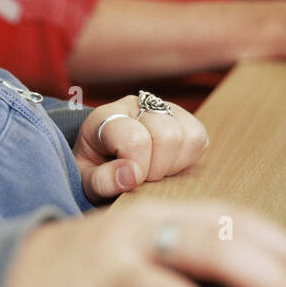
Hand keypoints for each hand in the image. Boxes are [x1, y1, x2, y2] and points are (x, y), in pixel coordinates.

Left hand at [72, 94, 208, 203]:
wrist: (102, 158)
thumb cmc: (93, 170)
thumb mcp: (85, 180)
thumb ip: (101, 181)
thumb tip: (131, 176)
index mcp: (106, 117)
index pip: (135, 138)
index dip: (138, 167)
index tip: (131, 181)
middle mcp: (136, 105)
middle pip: (167, 135)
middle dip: (157, 168)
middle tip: (142, 178)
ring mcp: (162, 108)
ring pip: (189, 135)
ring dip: (174, 164)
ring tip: (154, 172)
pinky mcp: (183, 119)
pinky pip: (200, 139)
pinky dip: (187, 159)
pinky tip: (167, 166)